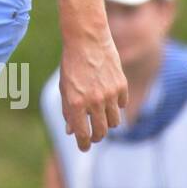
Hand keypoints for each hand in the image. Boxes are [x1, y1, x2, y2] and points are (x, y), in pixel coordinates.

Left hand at [59, 25, 127, 151]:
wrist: (86, 40)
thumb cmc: (71, 65)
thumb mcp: (64, 88)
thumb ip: (68, 111)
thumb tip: (70, 131)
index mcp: (76, 103)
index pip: (83, 134)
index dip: (84, 144)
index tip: (84, 147)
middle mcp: (94, 101)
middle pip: (101, 132)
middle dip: (96, 137)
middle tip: (93, 135)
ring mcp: (110, 94)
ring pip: (114, 122)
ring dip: (107, 123)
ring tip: (100, 116)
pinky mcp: (122, 86)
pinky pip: (121, 105)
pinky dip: (116, 106)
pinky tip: (108, 99)